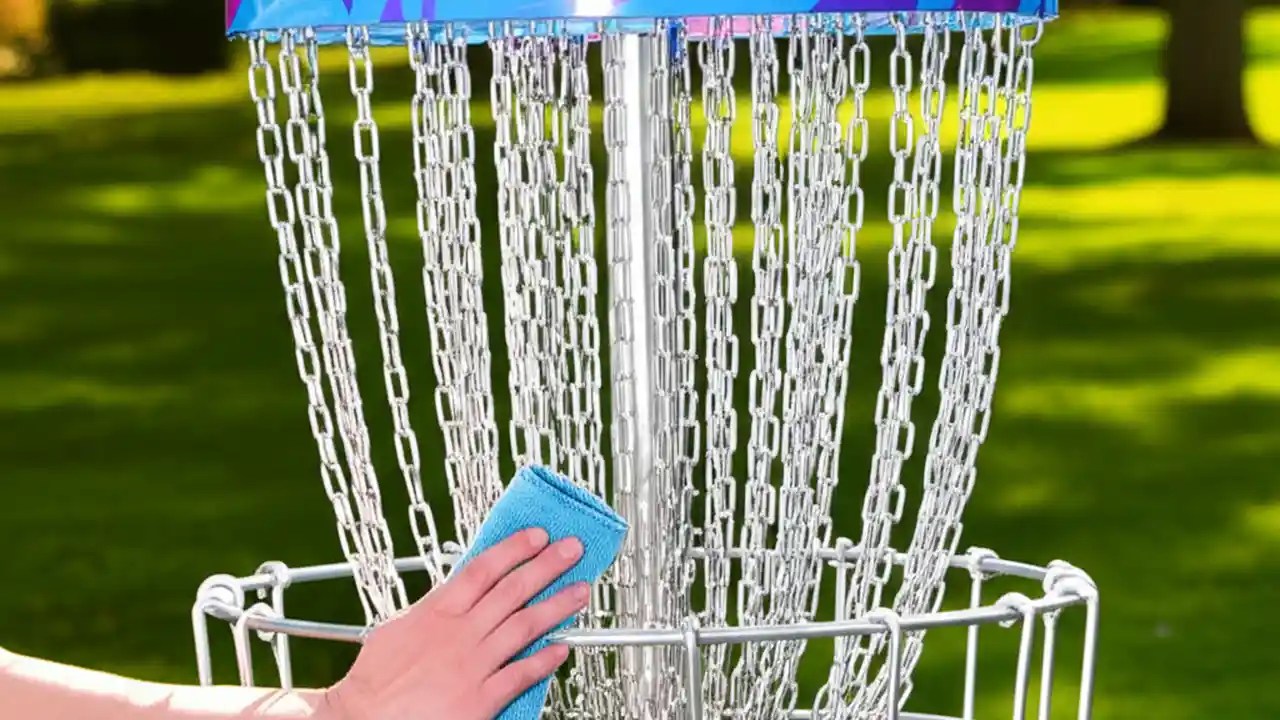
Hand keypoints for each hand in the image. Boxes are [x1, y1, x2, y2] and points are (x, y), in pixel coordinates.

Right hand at [325, 529, 586, 719]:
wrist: (362, 719)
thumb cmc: (375, 681)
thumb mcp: (396, 629)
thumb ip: (432, 611)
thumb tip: (453, 596)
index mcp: (437, 612)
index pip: (483, 569)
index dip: (515, 549)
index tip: (537, 536)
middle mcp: (459, 634)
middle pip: (512, 590)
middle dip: (547, 566)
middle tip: (572, 550)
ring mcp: (473, 665)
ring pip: (525, 626)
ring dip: (557, 606)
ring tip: (580, 591)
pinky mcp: (480, 699)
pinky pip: (520, 674)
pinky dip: (544, 661)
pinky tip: (562, 649)